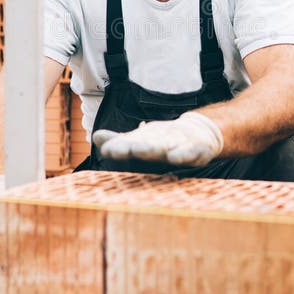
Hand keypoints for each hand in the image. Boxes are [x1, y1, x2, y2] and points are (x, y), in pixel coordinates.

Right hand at [93, 112, 223, 166]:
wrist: (197, 137)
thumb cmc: (163, 143)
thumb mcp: (142, 138)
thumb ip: (120, 140)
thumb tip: (96, 137)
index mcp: (145, 147)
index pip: (129, 146)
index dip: (119, 148)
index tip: (107, 150)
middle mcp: (160, 153)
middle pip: (147, 150)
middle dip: (136, 149)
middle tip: (122, 150)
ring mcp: (179, 151)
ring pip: (166, 151)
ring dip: (155, 151)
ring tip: (142, 150)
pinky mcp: (197, 151)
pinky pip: (191, 153)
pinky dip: (184, 155)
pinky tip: (177, 156)